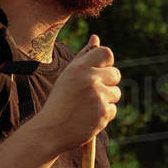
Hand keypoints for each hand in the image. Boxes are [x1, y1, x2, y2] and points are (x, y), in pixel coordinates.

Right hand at [32, 34, 120, 153]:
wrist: (51, 130)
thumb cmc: (59, 101)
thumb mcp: (68, 75)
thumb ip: (84, 56)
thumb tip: (96, 37)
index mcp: (79, 67)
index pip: (106, 53)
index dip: (106, 62)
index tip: (100, 71)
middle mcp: (90, 79)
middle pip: (116, 73)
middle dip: (108, 82)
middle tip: (93, 92)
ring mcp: (98, 96)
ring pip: (116, 93)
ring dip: (106, 100)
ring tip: (88, 106)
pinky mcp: (103, 112)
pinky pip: (113, 109)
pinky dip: (104, 114)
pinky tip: (88, 117)